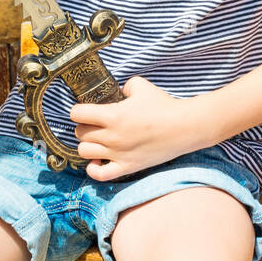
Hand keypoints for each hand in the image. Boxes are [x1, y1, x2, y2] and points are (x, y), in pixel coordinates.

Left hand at [70, 76, 205, 180]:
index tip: (85, 109)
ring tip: (97, 139)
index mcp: (113, 115)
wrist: (184, 127)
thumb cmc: (163, 105)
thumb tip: (118, 92)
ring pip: (84, 152)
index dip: (78, 110)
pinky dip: (93, 168)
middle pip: (80, 133)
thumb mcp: (141, 85)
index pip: (77, 114)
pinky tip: (99, 159)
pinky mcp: (128, 167)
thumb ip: (124, 87)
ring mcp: (118, 154)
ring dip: (88, 144)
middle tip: (94, 123)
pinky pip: (99, 175)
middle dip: (84, 126)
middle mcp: (112, 136)